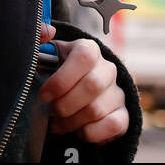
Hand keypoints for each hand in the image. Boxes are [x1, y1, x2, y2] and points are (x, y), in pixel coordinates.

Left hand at [37, 23, 128, 144]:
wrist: (77, 91)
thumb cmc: (58, 73)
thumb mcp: (47, 56)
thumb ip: (40, 40)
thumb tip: (48, 32)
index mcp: (88, 49)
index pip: (83, 58)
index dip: (61, 79)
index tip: (43, 95)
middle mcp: (108, 68)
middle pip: (91, 87)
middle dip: (64, 105)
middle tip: (50, 112)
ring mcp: (118, 92)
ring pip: (97, 110)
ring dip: (72, 122)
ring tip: (58, 123)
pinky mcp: (124, 115)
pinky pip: (112, 126)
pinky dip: (90, 133)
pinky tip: (78, 130)